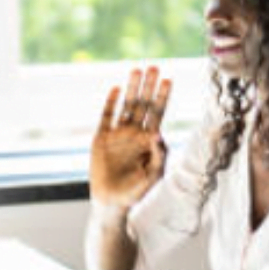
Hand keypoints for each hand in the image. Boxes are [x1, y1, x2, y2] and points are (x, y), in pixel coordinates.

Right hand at [90, 67, 171, 209]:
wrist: (112, 203)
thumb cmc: (137, 192)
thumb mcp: (154, 175)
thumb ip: (159, 155)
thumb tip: (158, 134)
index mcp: (149, 140)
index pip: (158, 113)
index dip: (162, 96)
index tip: (167, 79)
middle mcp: (134, 133)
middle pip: (143, 104)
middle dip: (148, 86)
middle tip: (153, 66)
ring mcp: (117, 134)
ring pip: (126, 106)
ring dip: (131, 89)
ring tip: (136, 70)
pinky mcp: (101, 139)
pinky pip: (106, 117)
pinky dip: (111, 103)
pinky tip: (116, 89)